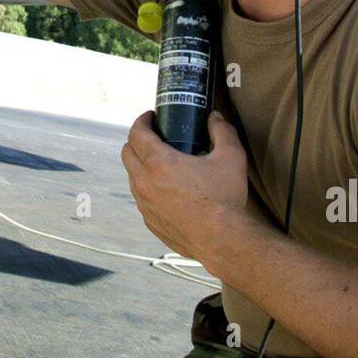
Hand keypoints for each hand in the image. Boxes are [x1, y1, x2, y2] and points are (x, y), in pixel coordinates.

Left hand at [121, 110, 248, 265]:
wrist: (222, 241)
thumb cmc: (223, 198)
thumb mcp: (230, 157)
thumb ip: (222, 131)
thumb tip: (215, 118)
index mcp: (158, 163)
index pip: (136, 133)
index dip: (142, 121)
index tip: (152, 117)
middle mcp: (144, 183)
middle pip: (127, 153)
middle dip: (138, 140)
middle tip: (156, 137)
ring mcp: (145, 204)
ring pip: (132, 177)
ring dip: (141, 165)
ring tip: (161, 163)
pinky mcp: (150, 222)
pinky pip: (142, 199)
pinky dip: (148, 188)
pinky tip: (167, 190)